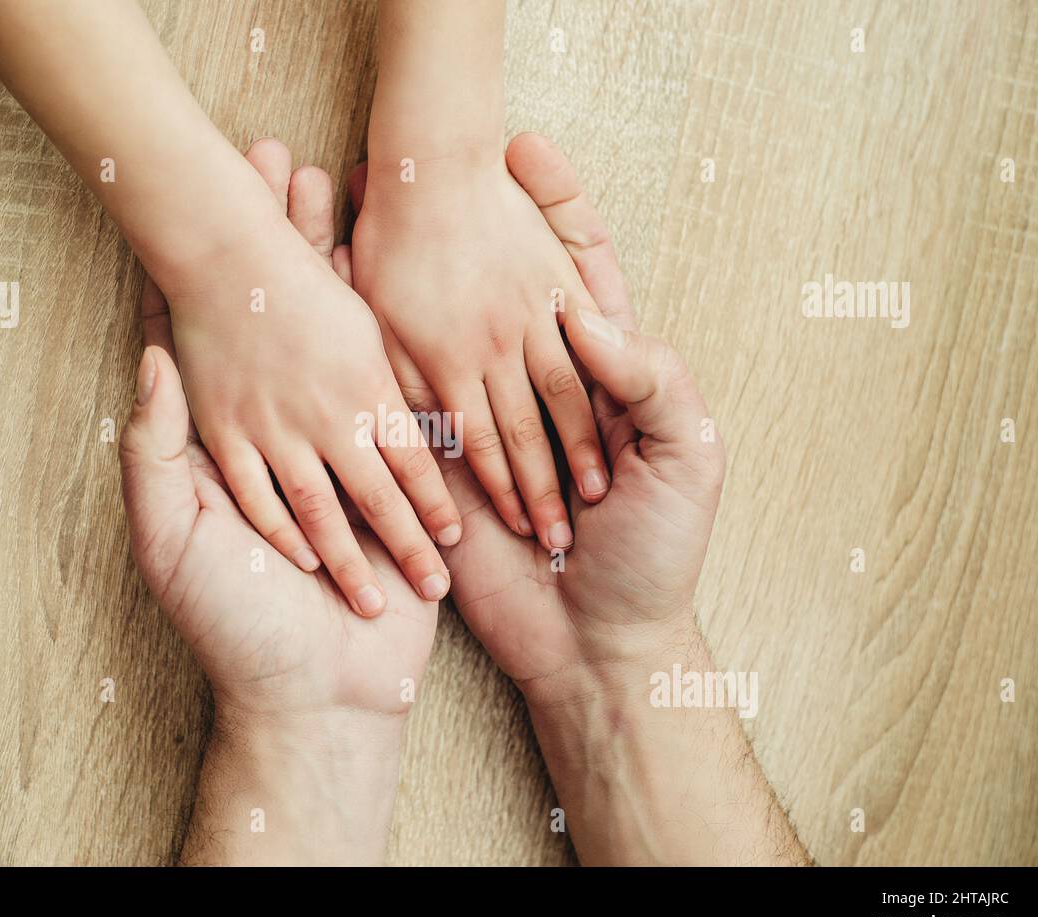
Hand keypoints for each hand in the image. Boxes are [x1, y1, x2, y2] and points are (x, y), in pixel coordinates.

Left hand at [121, 145, 437, 863]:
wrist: (322, 697)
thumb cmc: (233, 624)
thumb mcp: (172, 541)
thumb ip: (157, 453)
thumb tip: (149, 359)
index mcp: (225, 449)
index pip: (205, 344)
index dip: (200, 273)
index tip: (203, 203)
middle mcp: (282, 439)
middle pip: (280, 324)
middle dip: (285, 245)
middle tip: (291, 165)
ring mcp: (343, 452)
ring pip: (342, 341)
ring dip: (346, 270)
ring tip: (354, 196)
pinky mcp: (400, 474)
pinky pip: (399, 390)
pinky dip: (403, 333)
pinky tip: (412, 272)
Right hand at [365, 134, 804, 865]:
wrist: (599, 647)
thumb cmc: (660, 548)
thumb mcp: (686, 454)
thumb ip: (649, 377)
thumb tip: (581, 316)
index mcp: (609, 376)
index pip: (581, 277)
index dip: (558, 211)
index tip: (523, 148)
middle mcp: (540, 389)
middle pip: (505, 298)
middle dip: (476, 238)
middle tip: (432, 175)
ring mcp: (488, 426)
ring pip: (452, 343)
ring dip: (419, 288)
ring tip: (376, 220)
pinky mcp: (444, 470)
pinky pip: (414, 410)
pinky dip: (387, 364)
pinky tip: (351, 309)